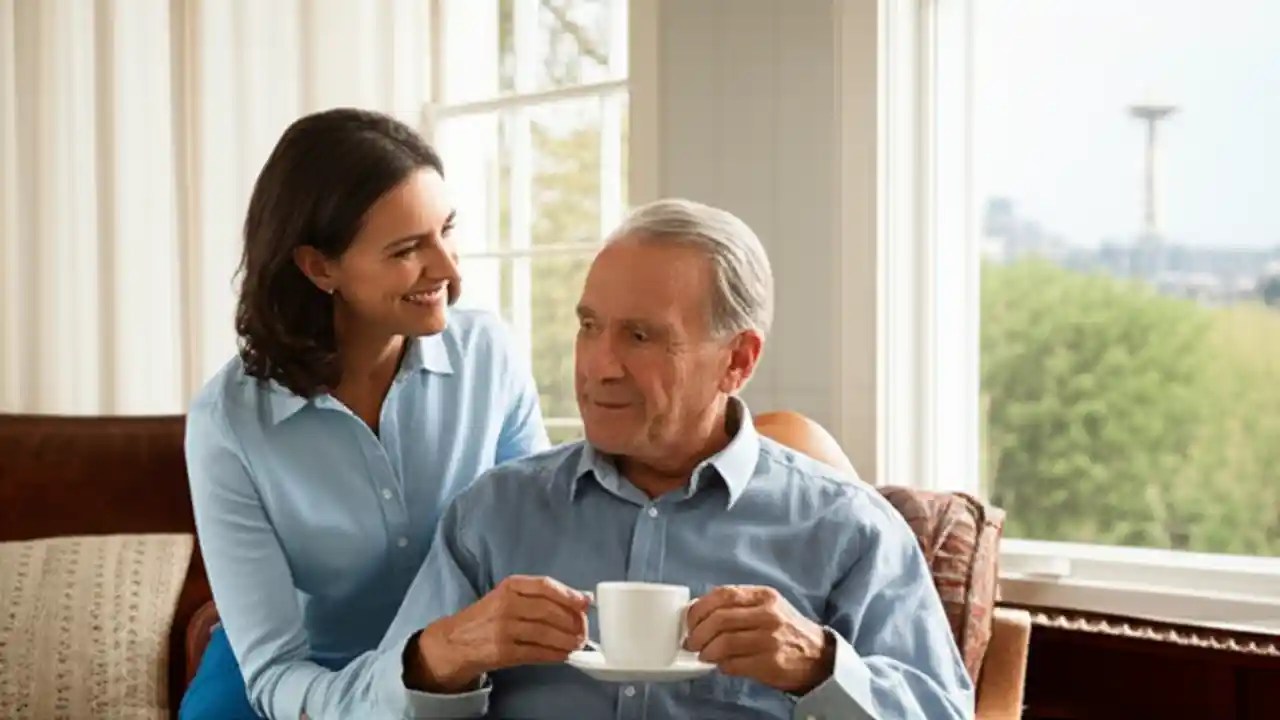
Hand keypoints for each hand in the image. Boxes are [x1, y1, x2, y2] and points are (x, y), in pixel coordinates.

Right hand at [408, 576, 590, 692]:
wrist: (455, 641)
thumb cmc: (488, 616)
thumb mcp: (508, 596)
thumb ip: (539, 596)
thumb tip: (579, 599)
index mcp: (510, 586)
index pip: (544, 585)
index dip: (569, 594)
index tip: (586, 602)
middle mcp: (506, 605)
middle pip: (548, 611)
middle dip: (572, 622)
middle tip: (584, 630)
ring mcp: (503, 629)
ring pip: (545, 633)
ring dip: (567, 640)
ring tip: (577, 644)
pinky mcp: (502, 652)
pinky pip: (536, 652)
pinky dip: (554, 655)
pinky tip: (563, 655)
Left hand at [684, 585, 834, 694]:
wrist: (818, 656)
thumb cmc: (786, 630)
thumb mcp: (767, 606)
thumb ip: (738, 605)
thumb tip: (699, 612)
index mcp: (764, 596)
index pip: (723, 594)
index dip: (699, 608)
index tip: (690, 620)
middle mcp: (768, 615)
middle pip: (719, 619)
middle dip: (697, 633)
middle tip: (691, 642)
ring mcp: (770, 640)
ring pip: (723, 643)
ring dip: (706, 652)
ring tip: (704, 655)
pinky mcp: (770, 664)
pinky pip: (733, 665)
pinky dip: (721, 666)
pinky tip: (722, 665)